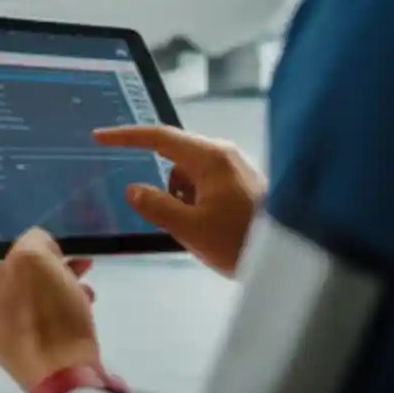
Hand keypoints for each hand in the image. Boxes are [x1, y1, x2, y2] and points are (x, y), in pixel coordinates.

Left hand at [0, 229, 100, 391]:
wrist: (66, 375)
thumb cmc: (41, 312)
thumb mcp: (34, 258)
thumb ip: (33, 240)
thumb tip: (42, 248)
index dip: (8, 233)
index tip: (33, 230)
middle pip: (9, 268)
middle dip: (41, 256)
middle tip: (62, 249)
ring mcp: (7, 331)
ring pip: (32, 289)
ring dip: (58, 276)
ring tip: (84, 268)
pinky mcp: (32, 345)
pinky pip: (45, 312)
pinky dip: (63, 300)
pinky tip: (84, 297)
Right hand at [95, 126, 266, 276]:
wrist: (293, 255)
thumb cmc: (241, 240)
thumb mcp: (191, 229)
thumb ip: (157, 207)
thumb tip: (134, 189)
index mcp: (210, 157)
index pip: (159, 136)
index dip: (126, 136)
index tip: (100, 137)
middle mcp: (223, 153)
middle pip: (175, 160)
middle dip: (166, 189)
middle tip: (177, 222)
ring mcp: (235, 166)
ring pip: (190, 176)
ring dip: (183, 199)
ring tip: (202, 232)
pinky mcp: (243, 181)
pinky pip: (206, 185)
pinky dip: (198, 203)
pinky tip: (213, 229)